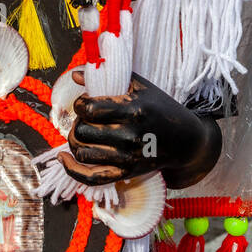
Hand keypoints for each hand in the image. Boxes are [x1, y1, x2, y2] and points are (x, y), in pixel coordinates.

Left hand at [59, 73, 221, 189]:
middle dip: (77, 122)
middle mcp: (129, 136)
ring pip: (82, 153)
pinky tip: (64, 158)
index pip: (89, 109)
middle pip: (82, 131)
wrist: (187, 142)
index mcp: (133, 111)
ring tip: (82, 133)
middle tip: (85, 118)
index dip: (80, 104)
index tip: (85, 103)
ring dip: (75, 141)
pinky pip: (91, 177)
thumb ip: (109, 77)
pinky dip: (72, 169)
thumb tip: (74, 74)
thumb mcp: (141, 87)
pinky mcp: (126, 173)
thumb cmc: (163, 109)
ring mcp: (127, 157)